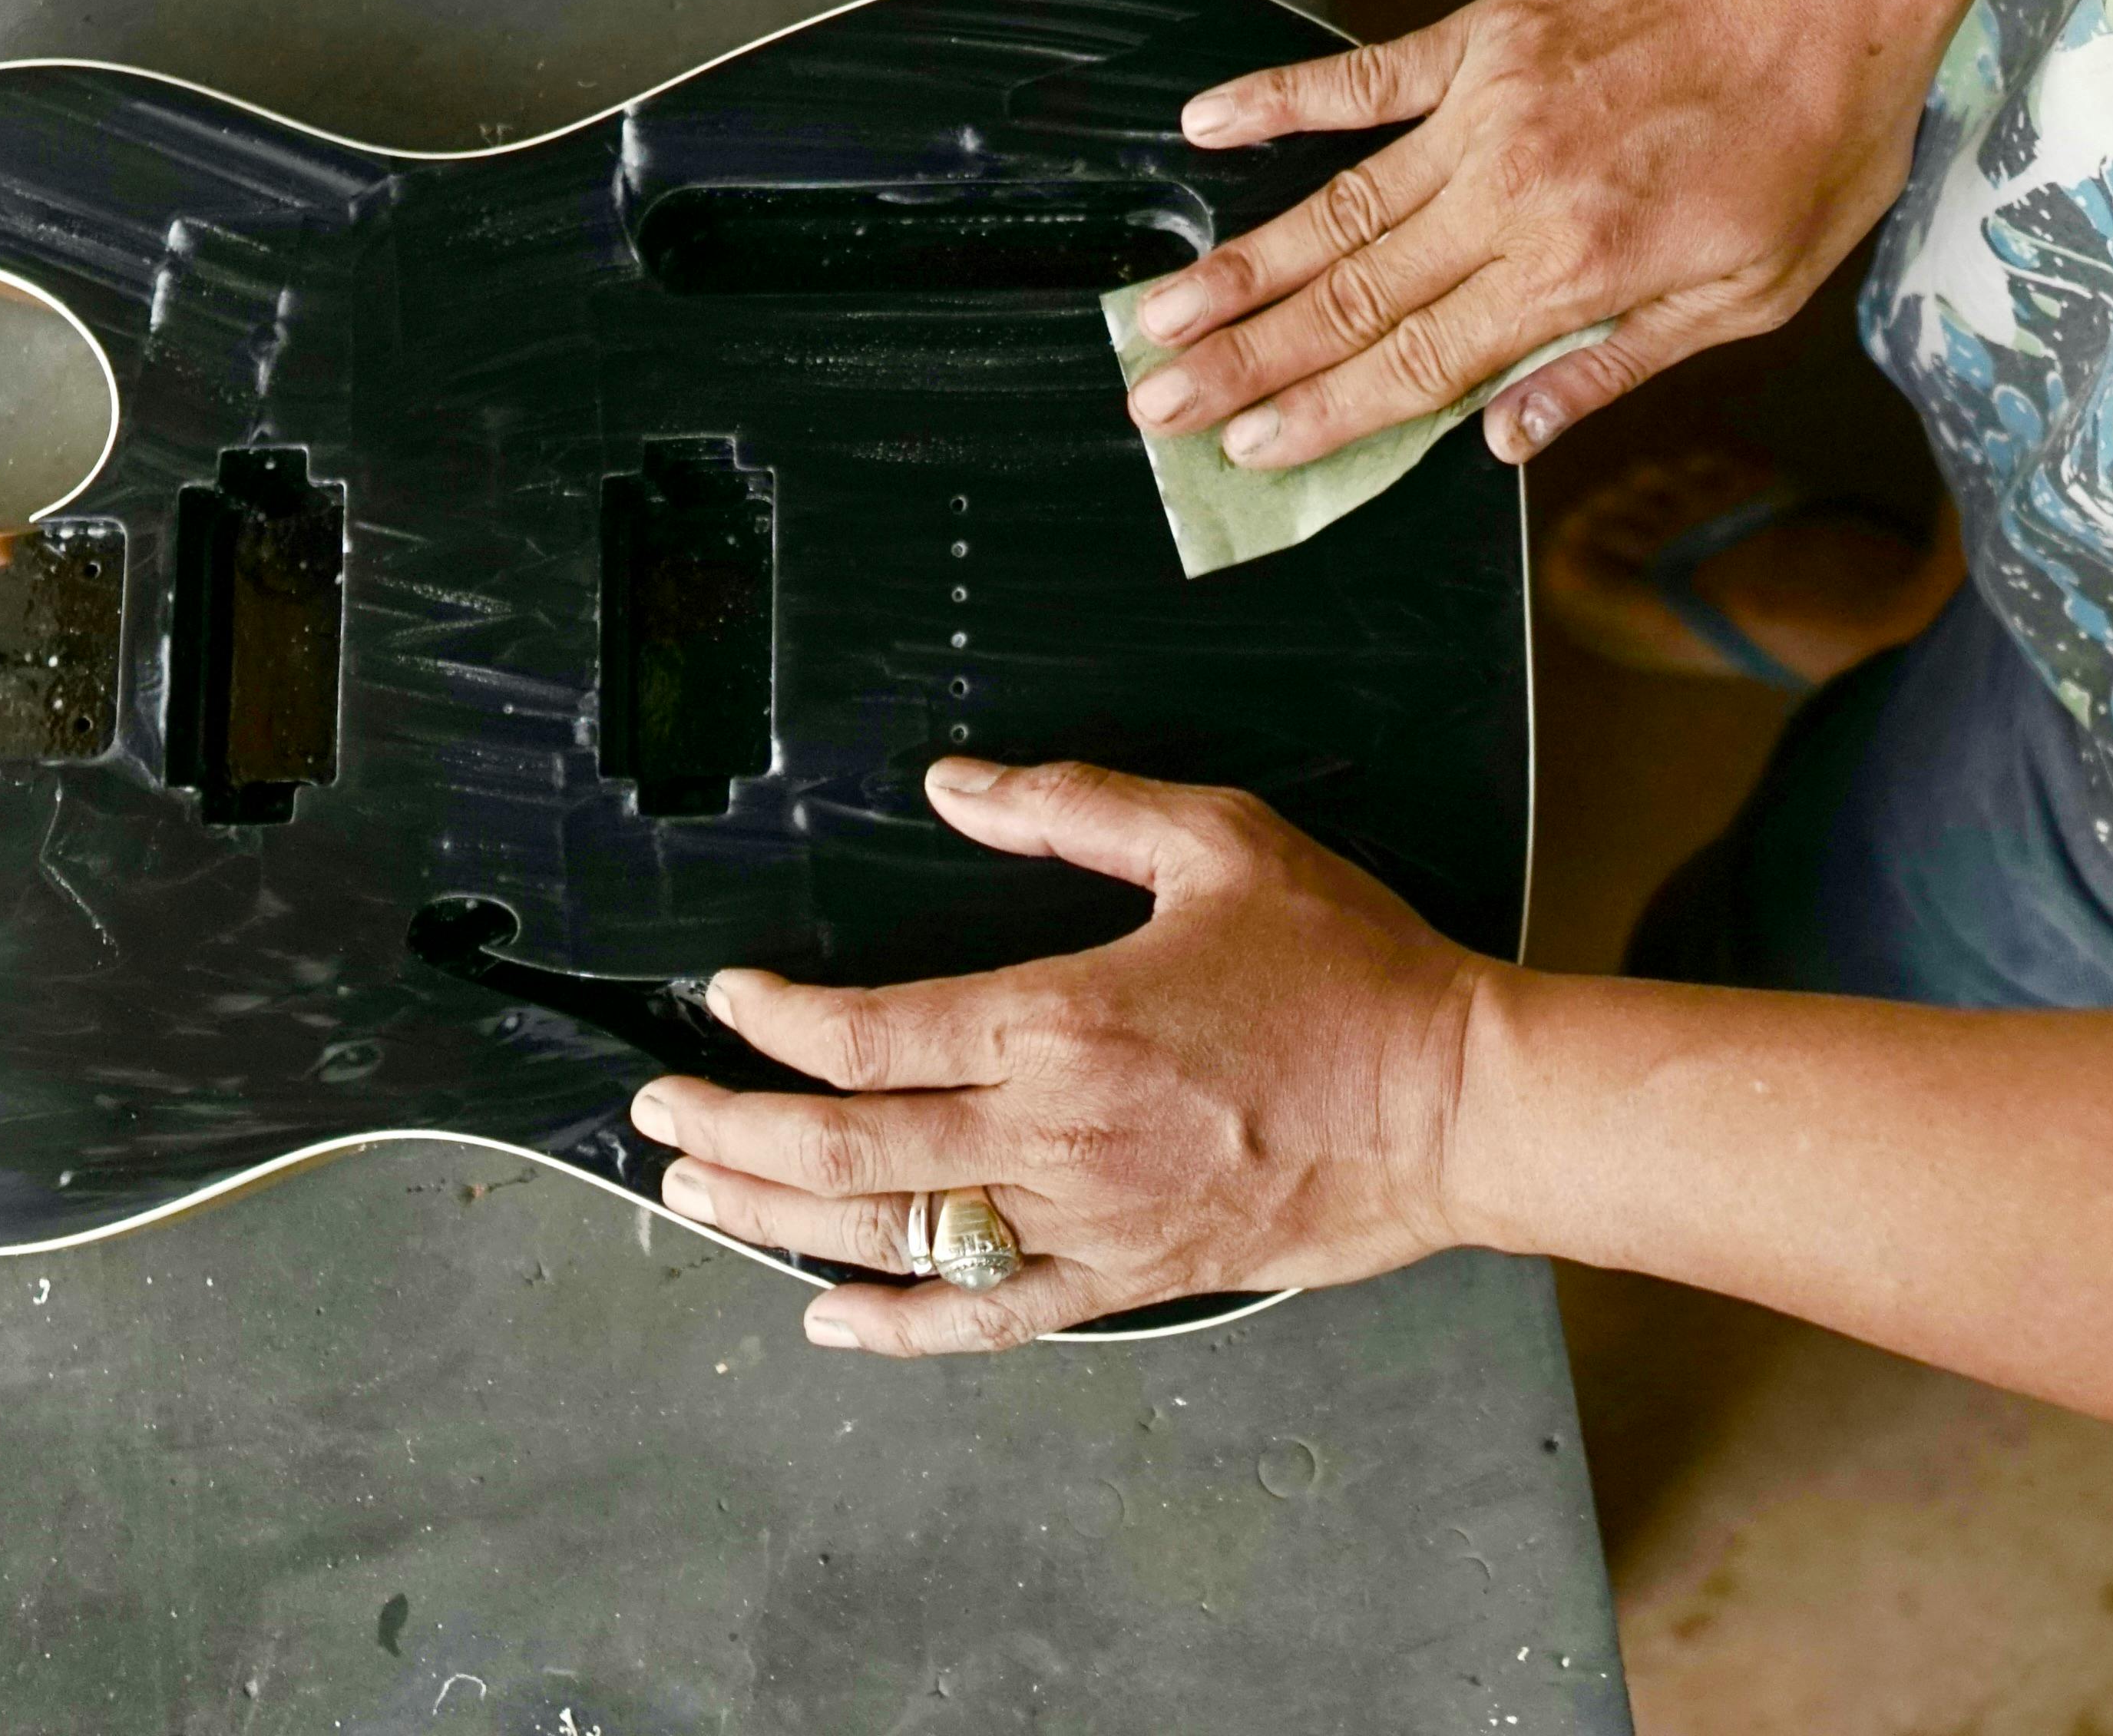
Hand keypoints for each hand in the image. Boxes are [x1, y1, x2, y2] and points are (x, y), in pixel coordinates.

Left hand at [624, 759, 1495, 1354]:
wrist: (1454, 1101)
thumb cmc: (1349, 967)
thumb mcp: (1217, 842)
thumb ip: (1073, 811)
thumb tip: (955, 786)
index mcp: (1064, 1018)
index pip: (872, 1032)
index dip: (777, 1022)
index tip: (728, 1000)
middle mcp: (1055, 1133)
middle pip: (849, 1146)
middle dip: (732, 1128)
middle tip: (658, 1110)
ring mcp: (1089, 1221)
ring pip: (894, 1235)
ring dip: (776, 1218)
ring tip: (695, 1194)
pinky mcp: (1129, 1279)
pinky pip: (989, 1317)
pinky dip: (898, 1326)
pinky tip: (826, 1315)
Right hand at [1122, 0, 1955, 468]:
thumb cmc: (1811, 138)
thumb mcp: (1751, 294)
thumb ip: (1613, 363)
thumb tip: (1504, 437)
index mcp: (1577, 269)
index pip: (1417, 365)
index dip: (1321, 414)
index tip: (1244, 449)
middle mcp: (1513, 192)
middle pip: (1352, 295)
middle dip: (1245, 359)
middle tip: (1154, 401)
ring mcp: (1489, 107)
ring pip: (1337, 203)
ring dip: (1241, 265)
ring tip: (1157, 312)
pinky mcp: (1486, 33)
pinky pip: (1362, 76)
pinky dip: (1278, 99)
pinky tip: (1205, 124)